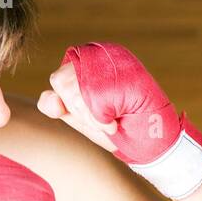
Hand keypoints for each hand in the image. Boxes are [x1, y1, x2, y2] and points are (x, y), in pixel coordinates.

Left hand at [39, 42, 201, 198]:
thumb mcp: (82, 119)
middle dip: (80, 112)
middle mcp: (101, 56)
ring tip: (112, 124)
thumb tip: (50, 99)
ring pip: (76, 87)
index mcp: (88, 64)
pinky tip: (115, 122)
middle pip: (63, 81)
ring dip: (91, 116)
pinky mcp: (126, 70)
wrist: (151, 144)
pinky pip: (95, 92)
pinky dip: (100, 116)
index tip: (92, 123)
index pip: (59, 80)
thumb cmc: (120, 130)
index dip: (70, 105)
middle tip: (105, 124)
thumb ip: (58, 106)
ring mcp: (115, 60)